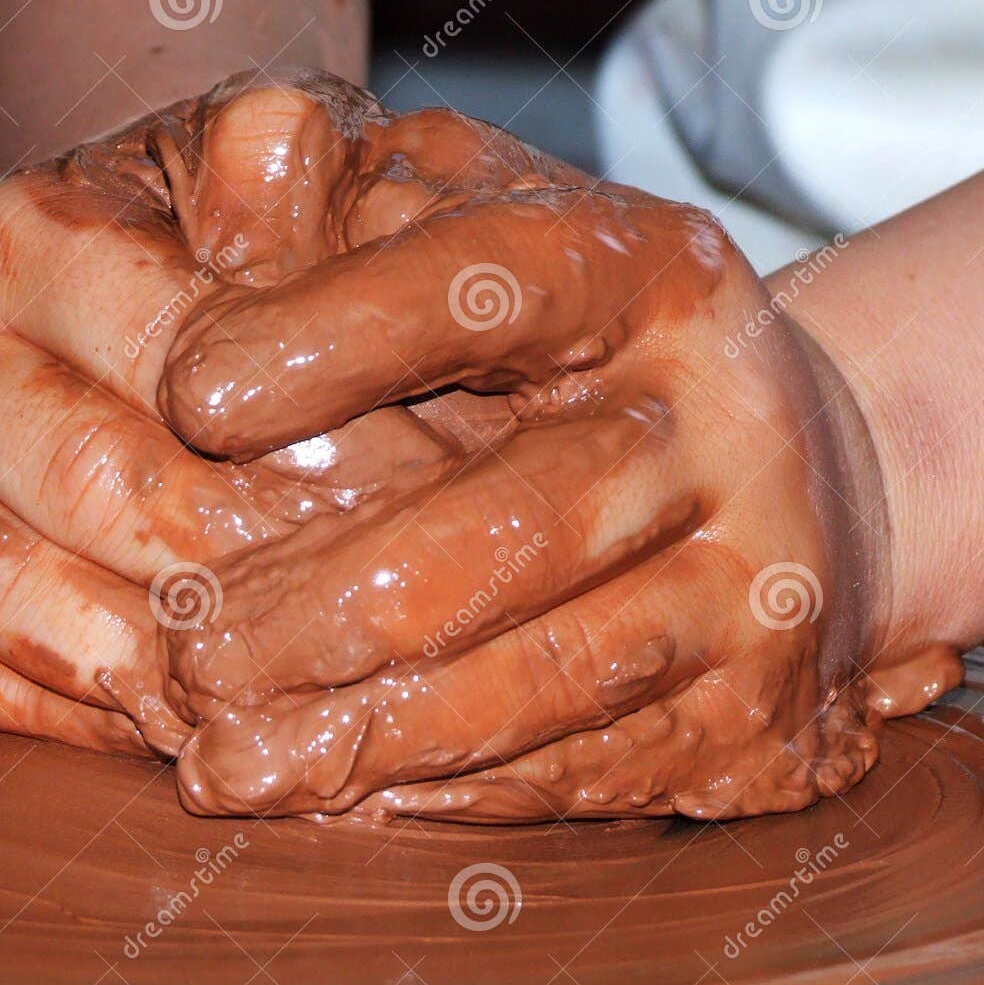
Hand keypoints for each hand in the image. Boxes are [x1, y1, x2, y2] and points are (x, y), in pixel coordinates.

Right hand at [0, 71, 477, 755]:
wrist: (113, 310)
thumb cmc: (225, 248)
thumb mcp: (264, 166)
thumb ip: (279, 161)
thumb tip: (278, 174)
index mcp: (32, 231)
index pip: (184, 352)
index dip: (317, 432)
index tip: (433, 490)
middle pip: (104, 484)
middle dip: (257, 558)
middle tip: (376, 609)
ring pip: (13, 591)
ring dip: (161, 654)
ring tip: (284, 683)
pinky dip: (75, 717)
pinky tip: (182, 723)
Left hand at [160, 159, 962, 820]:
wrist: (797, 482)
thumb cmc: (578, 345)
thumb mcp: (480, 220)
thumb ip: (351, 191)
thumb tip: (226, 197)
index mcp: (646, 273)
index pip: (488, 284)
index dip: (335, 336)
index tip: (188, 393)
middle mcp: (723, 421)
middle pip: (516, 524)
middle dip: (327, 601)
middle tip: (186, 647)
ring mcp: (758, 577)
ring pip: (552, 674)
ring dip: (371, 729)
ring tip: (222, 757)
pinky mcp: (756, 711)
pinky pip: (589, 769)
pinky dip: (449, 792)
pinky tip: (336, 792)